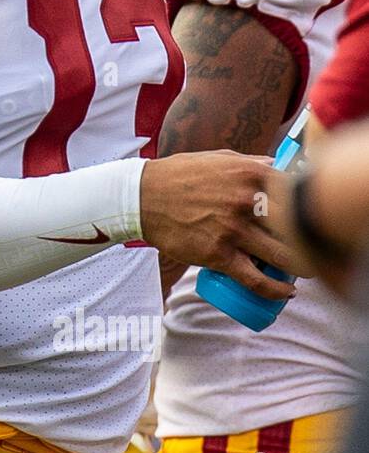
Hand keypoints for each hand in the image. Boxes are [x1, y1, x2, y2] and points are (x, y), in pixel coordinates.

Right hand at [140, 151, 306, 300]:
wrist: (142, 197)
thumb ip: (251, 163)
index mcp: (251, 174)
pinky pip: (255, 279)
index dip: (309, 208)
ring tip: (304, 270)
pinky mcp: (218, 255)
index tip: (310, 218)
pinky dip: (275, 290)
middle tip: (311, 246)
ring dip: (300, 268)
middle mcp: (246, 201)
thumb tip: (279, 168)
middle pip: (296, 227)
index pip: (298, 193)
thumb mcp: (219, 159)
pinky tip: (286, 293)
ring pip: (282, 256)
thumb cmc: (181, 176)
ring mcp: (232, 229)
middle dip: (310, 240)